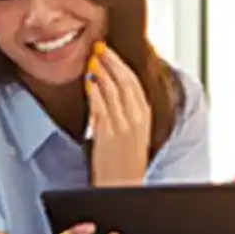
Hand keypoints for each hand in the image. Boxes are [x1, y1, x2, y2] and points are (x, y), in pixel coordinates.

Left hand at [86, 42, 150, 186]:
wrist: (122, 185)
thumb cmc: (125, 161)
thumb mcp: (133, 132)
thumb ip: (125, 111)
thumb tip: (107, 90)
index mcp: (145, 116)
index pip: (134, 82)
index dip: (121, 64)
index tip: (109, 52)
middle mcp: (136, 118)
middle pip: (125, 81)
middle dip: (111, 62)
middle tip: (100, 48)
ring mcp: (122, 125)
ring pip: (113, 90)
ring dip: (102, 72)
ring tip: (92, 60)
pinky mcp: (108, 133)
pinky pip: (101, 106)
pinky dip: (95, 90)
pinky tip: (89, 80)